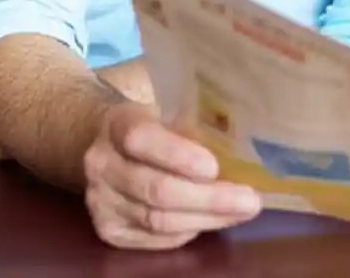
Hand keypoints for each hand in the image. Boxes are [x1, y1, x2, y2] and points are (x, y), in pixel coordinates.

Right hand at [84, 102, 261, 249]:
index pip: (142, 140)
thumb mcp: (166, 111)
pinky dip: (188, 232)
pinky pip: (154, 239)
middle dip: (209, 199)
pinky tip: (212, 220)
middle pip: (156, 190)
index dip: (178, 156)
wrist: (103, 145)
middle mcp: (102, 163)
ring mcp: (100, 200)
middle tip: (249, 200)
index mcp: (117, 123)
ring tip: (241, 213)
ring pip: (157, 220)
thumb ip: (193, 126)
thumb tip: (244, 150)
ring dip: (205, 219)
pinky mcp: (107, 229)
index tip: (214, 167)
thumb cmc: (152, 125)